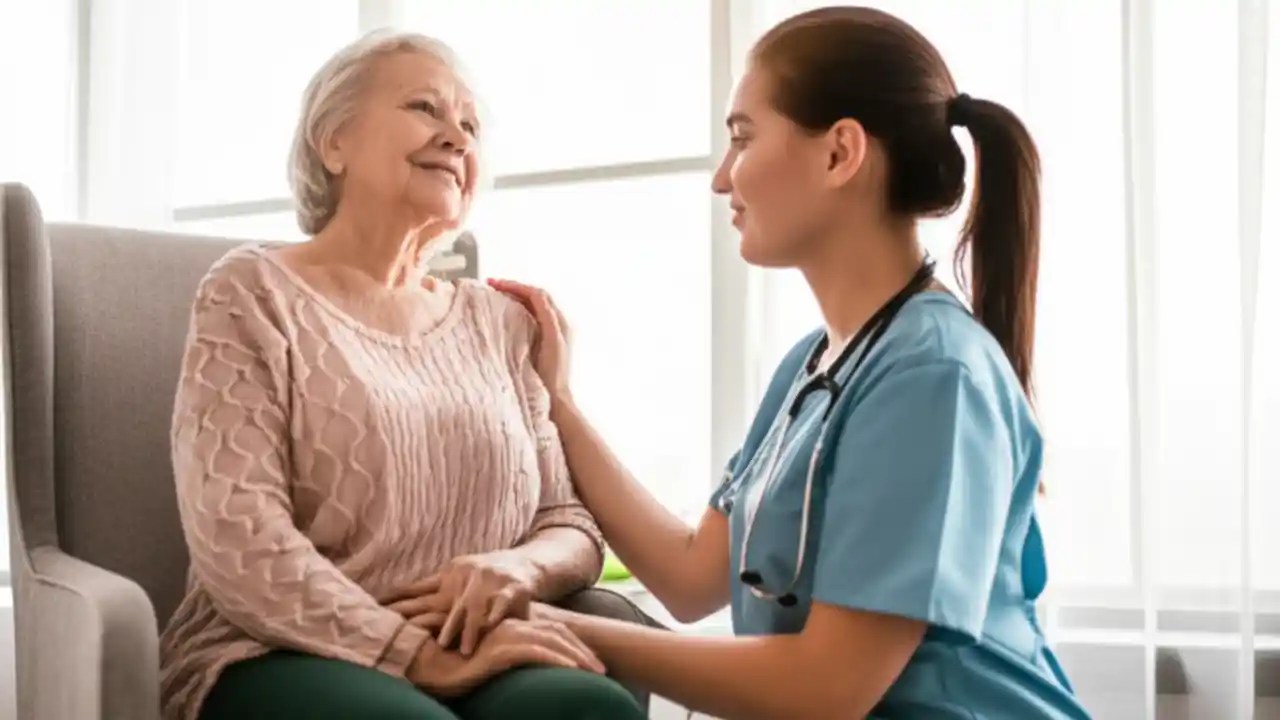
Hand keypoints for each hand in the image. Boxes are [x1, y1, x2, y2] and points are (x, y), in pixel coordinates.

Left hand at [390, 552, 540, 655]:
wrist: (525, 564)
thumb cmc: (484, 575)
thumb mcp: (457, 577)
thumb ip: (432, 590)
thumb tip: (393, 605)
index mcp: (449, 576)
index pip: (420, 589)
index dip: (401, 600)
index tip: (381, 611)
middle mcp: (467, 576)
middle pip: (449, 604)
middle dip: (440, 624)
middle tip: (430, 643)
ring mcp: (490, 580)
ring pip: (475, 606)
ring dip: (468, 628)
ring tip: (463, 649)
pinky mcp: (513, 588)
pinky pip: (502, 602)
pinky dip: (496, 614)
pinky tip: (491, 625)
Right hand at [407, 617, 605, 697]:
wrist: (425, 661)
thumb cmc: (453, 664)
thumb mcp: (488, 661)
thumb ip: (506, 657)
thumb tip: (525, 668)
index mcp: (512, 628)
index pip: (551, 633)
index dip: (574, 645)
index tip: (591, 662)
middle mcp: (512, 627)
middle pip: (558, 634)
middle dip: (583, 651)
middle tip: (602, 669)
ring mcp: (507, 636)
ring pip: (552, 642)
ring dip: (577, 656)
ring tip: (596, 672)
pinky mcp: (500, 649)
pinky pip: (535, 652)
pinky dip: (557, 659)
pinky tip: (573, 670)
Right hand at [486, 279, 572, 402]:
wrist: (556, 401)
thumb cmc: (552, 375)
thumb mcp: (552, 341)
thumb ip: (547, 317)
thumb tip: (535, 294)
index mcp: (560, 322)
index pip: (537, 294)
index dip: (516, 285)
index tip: (494, 284)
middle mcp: (559, 324)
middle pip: (535, 297)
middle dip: (514, 288)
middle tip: (492, 286)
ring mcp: (552, 333)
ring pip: (532, 305)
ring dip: (515, 297)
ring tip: (496, 295)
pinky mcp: (544, 342)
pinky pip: (531, 317)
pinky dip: (517, 309)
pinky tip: (504, 314)